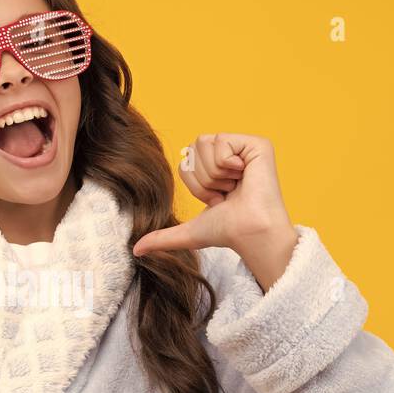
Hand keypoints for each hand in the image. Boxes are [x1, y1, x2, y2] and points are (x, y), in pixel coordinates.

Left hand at [132, 133, 299, 290]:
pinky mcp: (258, 144)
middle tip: (226, 194)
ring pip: (204, 143)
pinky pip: (221, 141)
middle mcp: (232, 155)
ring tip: (235, 186)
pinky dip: (227, 164)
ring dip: (214, 173)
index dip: (195, 184)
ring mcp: (245, 148)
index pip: (185, 162)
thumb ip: (163, 237)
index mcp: (218, 169)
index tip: (217, 200)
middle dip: (203, 178)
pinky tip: (244, 176)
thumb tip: (135, 251)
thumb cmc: (228, 231)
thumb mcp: (189, 232)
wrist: (249, 231)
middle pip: (192, 148)